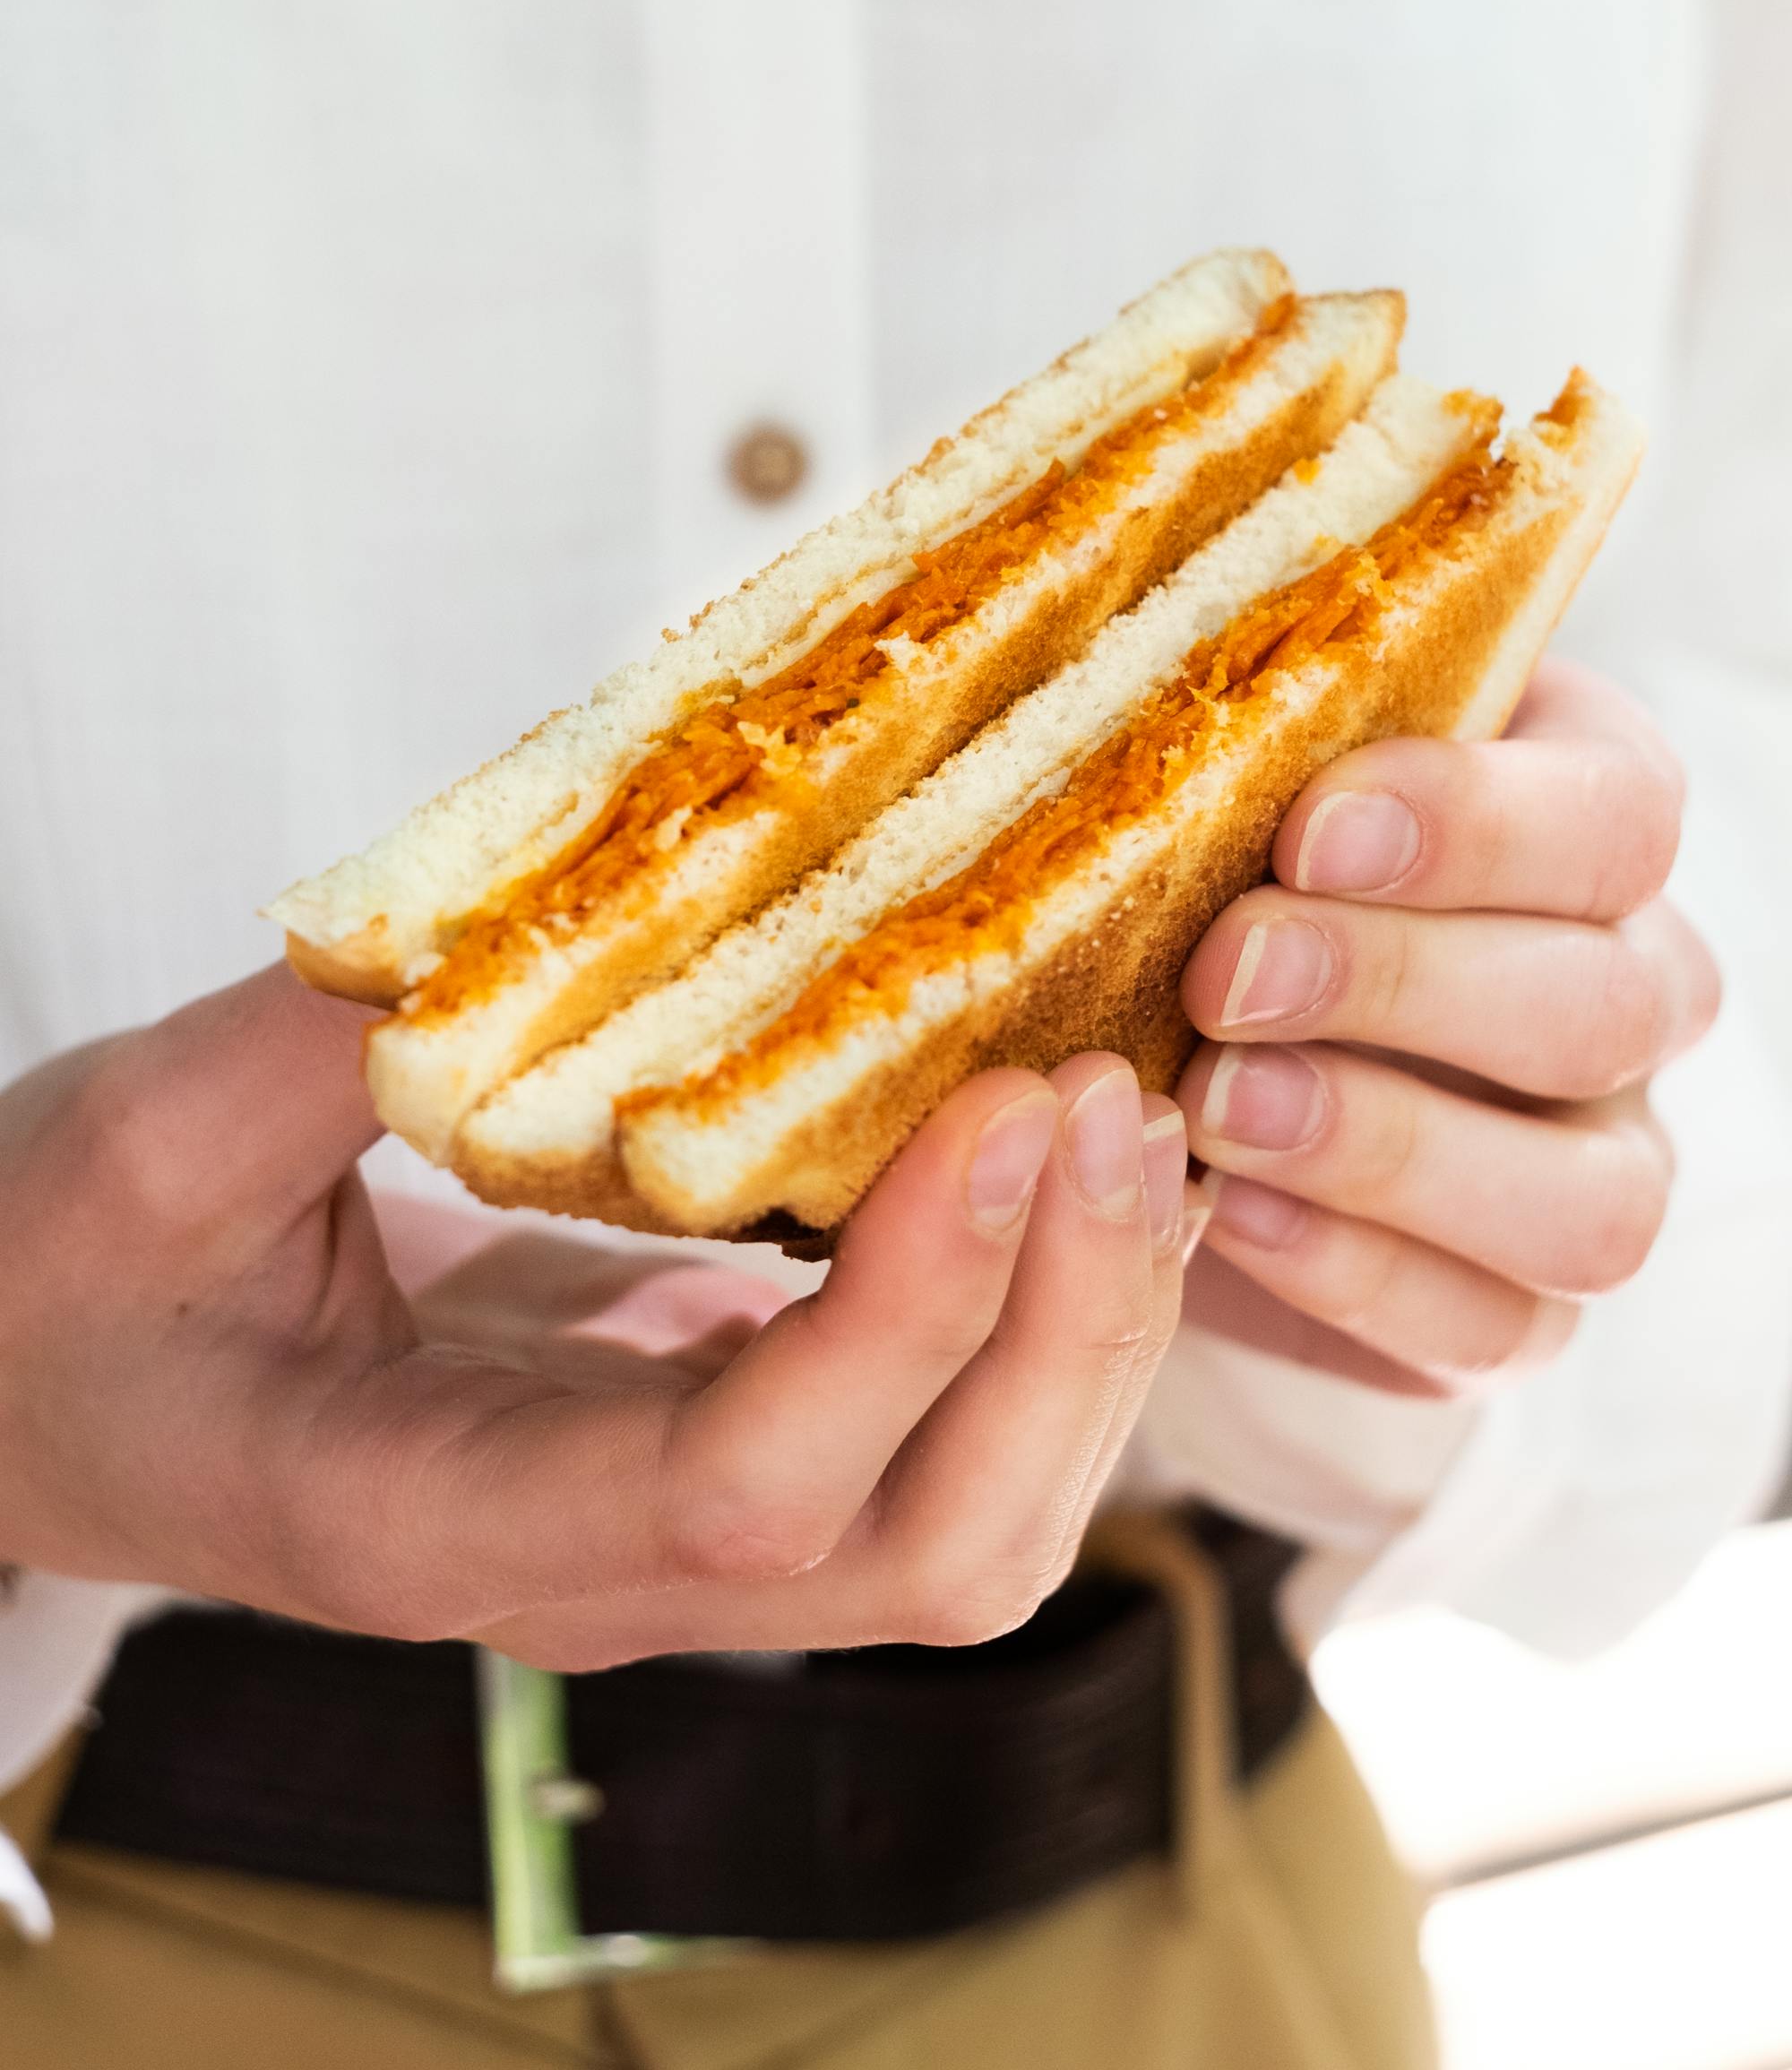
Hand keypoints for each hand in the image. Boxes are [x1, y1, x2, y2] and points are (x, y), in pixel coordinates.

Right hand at [0, 968, 1196, 1665]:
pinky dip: (1037, 1317)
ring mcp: (661, 1541)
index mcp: (429, 1516)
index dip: (908, 1320)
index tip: (1005, 1107)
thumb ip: (338, 1033)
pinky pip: (933, 1445)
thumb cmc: (61, 1296)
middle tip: (1108, 1094)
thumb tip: (550, 895)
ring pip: (967, 1530)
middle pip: (926, 1552)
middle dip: (1063, 1331)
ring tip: (1123, 1117)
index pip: (739, 1491)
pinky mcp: (703, 1466)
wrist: (37, 1401)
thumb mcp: (146, 1140)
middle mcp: (584, 1571)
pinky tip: (1052, 1160)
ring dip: (1085, 1334)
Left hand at [1174, 662, 1719, 1396]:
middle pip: (1603, 1006)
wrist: (1169, 1049)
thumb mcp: (1239, 776)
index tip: (1306, 830)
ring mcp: (1595, 1167)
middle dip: (1401, 986)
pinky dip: (1358, 1276)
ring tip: (1218, 1107)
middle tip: (1226, 975)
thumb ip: (1245, 740)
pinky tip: (1225, 1213)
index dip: (1477, 824)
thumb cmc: (1212, 856)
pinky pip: (1501, 1327)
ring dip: (1394, 1150)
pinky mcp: (1519, 1308)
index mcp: (1588, 827)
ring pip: (1593, 1200)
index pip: (1618, 817)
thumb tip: (1152, 723)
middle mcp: (1630, 996)